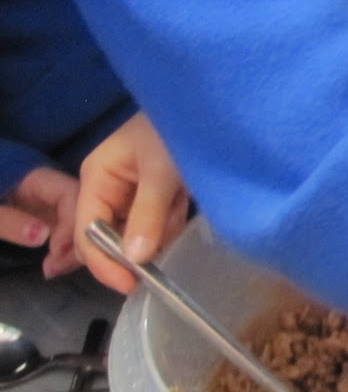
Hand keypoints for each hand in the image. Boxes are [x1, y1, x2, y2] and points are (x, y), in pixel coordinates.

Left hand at [2, 166, 79, 277]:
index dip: (73, 220)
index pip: (70, 192)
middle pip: (82, 208)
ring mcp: (52, 204)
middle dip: (79, 237)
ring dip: (76, 246)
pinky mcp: (48, 220)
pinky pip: (68, 231)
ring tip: (56, 269)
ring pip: (80, 221)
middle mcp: (52, 190)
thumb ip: (9, 221)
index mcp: (37, 179)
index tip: (58, 250)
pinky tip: (57, 265)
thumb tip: (43, 236)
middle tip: (60, 266)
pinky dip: (68, 249)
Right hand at [74, 114, 190, 292]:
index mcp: (97, 176)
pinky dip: (171, 220)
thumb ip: (147, 214)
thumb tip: (134, 258)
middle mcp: (108, 184)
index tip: (130, 285)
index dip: (104, 262)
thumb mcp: (162, 171)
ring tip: (178, 204)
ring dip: (158, 231)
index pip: (88, 231)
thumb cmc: (179, 129)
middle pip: (108, 235)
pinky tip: (183, 202)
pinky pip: (157, 221)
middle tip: (162, 242)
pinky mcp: (156, 190)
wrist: (217, 106)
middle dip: (134, 245)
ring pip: (135, 232)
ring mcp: (132, 188)